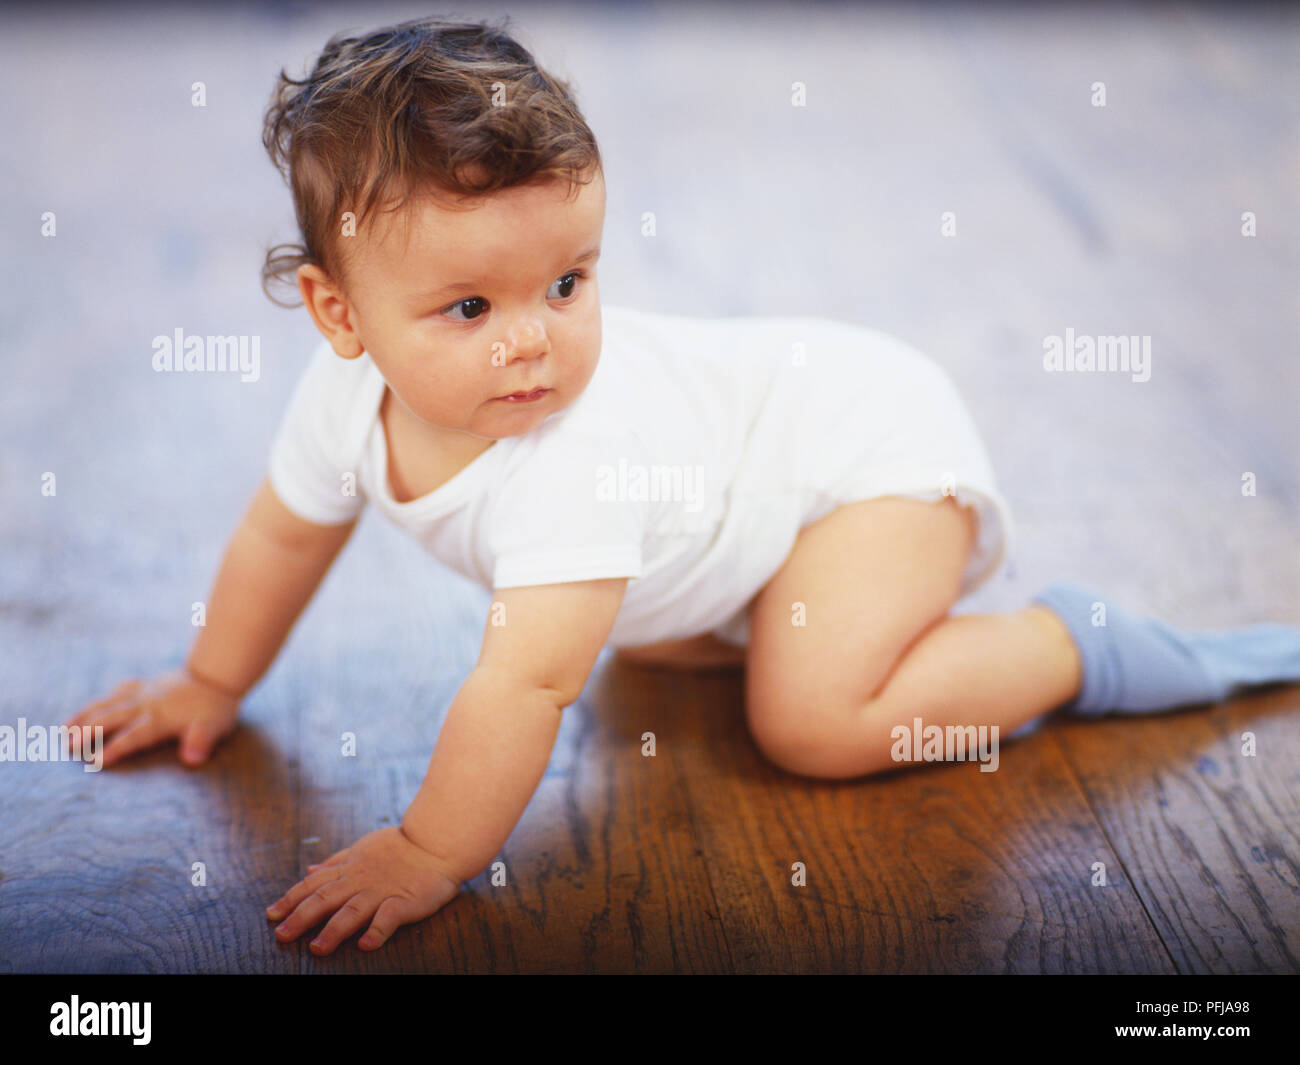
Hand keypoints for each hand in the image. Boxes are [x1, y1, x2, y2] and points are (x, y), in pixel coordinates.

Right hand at [65, 667, 240, 767]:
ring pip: (108, 704)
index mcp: (162, 718)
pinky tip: (89, 709)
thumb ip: (201, 741)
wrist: (217, 675)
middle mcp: (147, 705)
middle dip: (89, 732)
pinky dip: (102, 701)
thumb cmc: (216, 707)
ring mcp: (143, 693)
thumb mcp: (214, 726)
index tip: (96, 761)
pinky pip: (118, 692)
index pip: (135, 736)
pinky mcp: (144, 686)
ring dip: (85, 716)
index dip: (116, 748)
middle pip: (113, 718)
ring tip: (63, 730)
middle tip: (68, 747)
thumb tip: (192, 758)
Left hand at [266, 826, 462, 954]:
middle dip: (301, 917)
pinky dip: (376, 931)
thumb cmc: (400, 847)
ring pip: (353, 910)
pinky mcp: (404, 901)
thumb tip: (309, 871)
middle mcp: (360, 881)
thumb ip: (335, 862)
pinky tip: (365, 945)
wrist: (436, 842)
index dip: (291, 899)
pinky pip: (388, 917)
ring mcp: (381, 891)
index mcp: (349, 868)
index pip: (313, 884)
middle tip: (282, 935)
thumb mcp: (361, 848)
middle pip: (325, 898)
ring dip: (334, 929)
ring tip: (318, 947)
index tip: (271, 915)